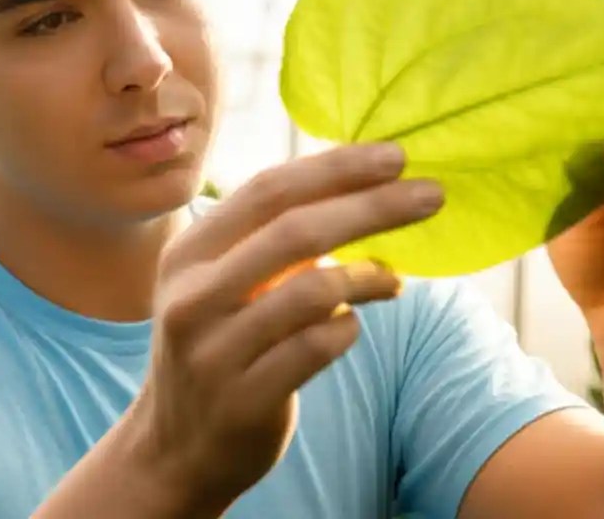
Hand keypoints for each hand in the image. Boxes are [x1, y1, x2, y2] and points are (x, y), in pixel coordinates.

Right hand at [128, 143, 443, 513]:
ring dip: (368, 276)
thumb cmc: (214, 347)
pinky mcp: (243, 399)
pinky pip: (317, 348)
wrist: (172, 447)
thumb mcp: (216, 285)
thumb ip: (266, 242)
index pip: (268, 192)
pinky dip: (347, 330)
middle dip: (371, 206)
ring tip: (393, 278)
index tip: (394, 156)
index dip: (334, 168)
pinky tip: (350, 328)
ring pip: (312, 292)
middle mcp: (193, 296)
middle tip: (430, 195)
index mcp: (188, 254)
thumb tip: (356, 189)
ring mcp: (215, 350)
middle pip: (295, 231)